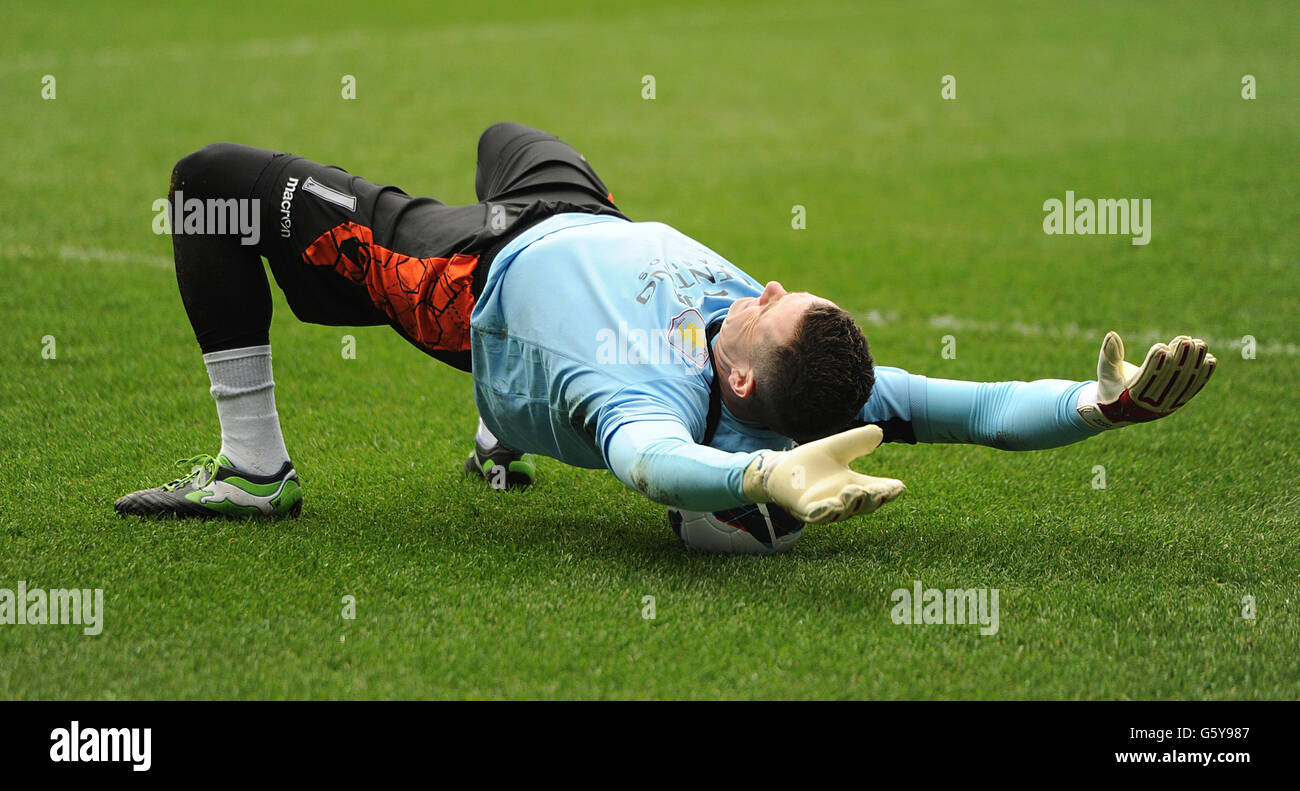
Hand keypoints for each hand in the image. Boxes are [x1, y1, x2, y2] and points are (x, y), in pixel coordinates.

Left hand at [742, 425, 904, 523]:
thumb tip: (879, 433)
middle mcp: (844, 500)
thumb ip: (857, 441)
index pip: (878, 492)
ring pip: (843, 512)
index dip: (889, 491)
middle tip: (875, 490)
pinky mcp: (807, 511)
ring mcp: (826, 508)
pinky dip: (826, 512)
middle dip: (872, 499)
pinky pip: (819, 516)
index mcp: (855, 485)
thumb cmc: (812, 461)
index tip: (899, 486)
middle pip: (865, 506)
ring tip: (853, 491)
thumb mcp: (837, 448)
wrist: (782, 469)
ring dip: (850, 503)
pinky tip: (831, 504)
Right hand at [1076, 331, 1215, 428]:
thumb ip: (1109, 355)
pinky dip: (1203, 375)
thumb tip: (1111, 335)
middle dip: (1179, 359)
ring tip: (1199, 343)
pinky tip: (1210, 359)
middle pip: (1169, 381)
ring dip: (1194, 363)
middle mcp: (1152, 406)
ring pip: (1184, 383)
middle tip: (1185, 339)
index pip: (1146, 381)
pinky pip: (1194, 388)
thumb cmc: (1111, 387)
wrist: (1120, 411)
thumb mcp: (1106, 372)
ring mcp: (1168, 405)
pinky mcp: (1179, 402)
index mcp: (1130, 400)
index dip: (1155, 364)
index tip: (1161, 346)